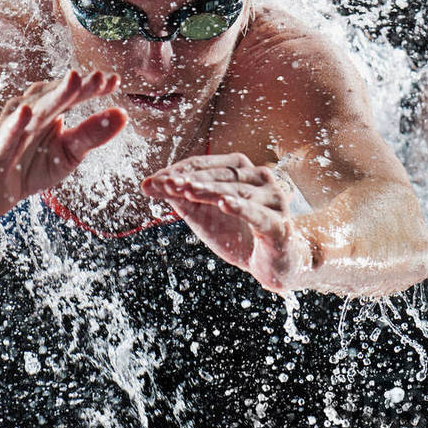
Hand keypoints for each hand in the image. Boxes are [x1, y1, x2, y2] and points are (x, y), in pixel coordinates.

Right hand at [0, 70, 125, 221]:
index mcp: (48, 111)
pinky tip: (25, 112)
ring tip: (72, 81)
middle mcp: (28, 114)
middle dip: (76, 86)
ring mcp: (8, 131)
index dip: (92, 87)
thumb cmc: (29, 166)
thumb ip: (92, 134)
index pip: (72, 94)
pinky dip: (13, 125)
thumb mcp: (67, 153)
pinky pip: (4, 139)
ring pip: (32, 112)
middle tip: (98, 76)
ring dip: (51, 96)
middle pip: (54, 97)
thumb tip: (124, 114)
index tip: (115, 80)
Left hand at [141, 153, 306, 292]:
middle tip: (165, 184)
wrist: (276, 262)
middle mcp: (260, 177)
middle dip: (191, 179)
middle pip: (220, 175)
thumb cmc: (238, 232)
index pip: (204, 164)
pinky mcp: (280, 225)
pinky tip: (224, 204)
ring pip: (238, 192)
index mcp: (241, 169)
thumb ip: (178, 197)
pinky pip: (259, 215)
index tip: (155, 180)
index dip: (179, 171)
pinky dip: (242, 208)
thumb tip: (146, 184)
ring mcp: (273, 200)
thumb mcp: (202, 214)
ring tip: (187, 190)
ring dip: (210, 191)